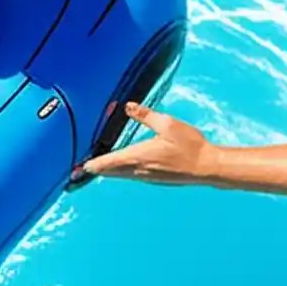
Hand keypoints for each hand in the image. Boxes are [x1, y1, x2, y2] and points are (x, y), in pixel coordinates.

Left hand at [80, 102, 219, 184]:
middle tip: (79, 172)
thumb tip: (128, 106)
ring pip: (122, 175)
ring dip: (108, 172)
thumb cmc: (189, 145)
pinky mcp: (155, 179)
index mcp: (140, 155)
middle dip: (97, 170)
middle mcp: (141, 169)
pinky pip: (132, 176)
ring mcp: (148, 176)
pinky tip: (121, 169)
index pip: (110, 161)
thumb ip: (146, 115)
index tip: (81, 168)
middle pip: (112, 171)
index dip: (94, 164)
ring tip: (96, 169)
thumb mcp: (168, 124)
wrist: (207, 167)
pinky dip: (121, 173)